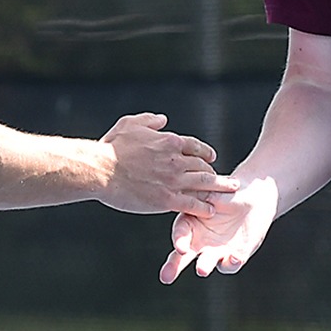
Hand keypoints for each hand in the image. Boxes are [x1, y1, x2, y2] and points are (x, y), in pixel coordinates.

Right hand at [100, 112, 238, 217]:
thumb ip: (149, 120)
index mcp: (169, 142)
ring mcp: (173, 180)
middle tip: (225, 180)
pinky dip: (203, 206)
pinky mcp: (166, 199)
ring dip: (218, 188)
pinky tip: (210, 210)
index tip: (211, 158)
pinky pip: (192, 203)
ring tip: (230, 193)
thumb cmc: (112, 147)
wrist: (101, 171)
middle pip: (203, 166)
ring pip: (203, 184)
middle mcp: (176, 160)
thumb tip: (163, 120)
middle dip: (214, 173)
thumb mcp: (130, 124)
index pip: (195, 147)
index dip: (205, 153)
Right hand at [160, 176, 279, 282]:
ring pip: (205, 263)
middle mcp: (199, 240)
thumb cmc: (231, 194)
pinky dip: (230, 263)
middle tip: (166, 277)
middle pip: (183, 255)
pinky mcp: (232, 257)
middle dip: (174, 266)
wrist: (255, 201)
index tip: (180, 247)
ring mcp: (215, 251)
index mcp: (191, 221)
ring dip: (203, 266)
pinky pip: (229, 265)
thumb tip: (194, 198)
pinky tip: (234, 258)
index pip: (181, 232)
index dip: (179, 240)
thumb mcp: (216, 192)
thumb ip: (205, 198)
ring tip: (201, 270)